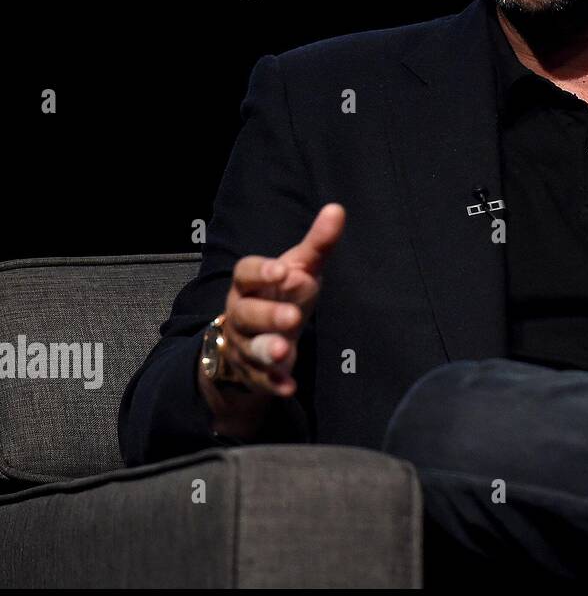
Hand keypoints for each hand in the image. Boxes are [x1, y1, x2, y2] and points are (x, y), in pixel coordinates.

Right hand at [212, 203, 345, 399]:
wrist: (259, 336)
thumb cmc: (282, 294)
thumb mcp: (300, 268)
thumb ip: (318, 243)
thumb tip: (337, 209)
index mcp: (250, 284)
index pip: (246, 273)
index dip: (262, 272)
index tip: (282, 271)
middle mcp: (241, 314)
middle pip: (247, 314)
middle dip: (268, 315)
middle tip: (293, 317)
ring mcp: (246, 344)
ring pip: (251, 347)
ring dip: (268, 350)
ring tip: (284, 351)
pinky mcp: (256, 372)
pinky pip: (262, 379)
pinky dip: (274, 383)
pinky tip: (288, 386)